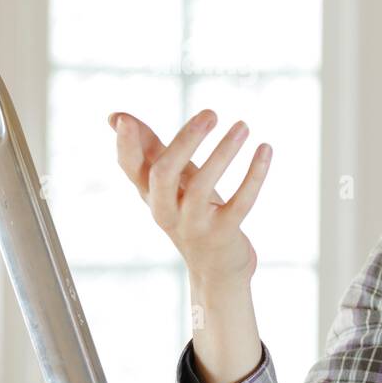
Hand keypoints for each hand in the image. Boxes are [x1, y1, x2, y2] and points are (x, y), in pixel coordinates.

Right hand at [108, 108, 272, 285]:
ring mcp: (194, 224)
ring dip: (224, 151)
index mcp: (151, 195)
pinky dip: (254, 174)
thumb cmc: (192, 215)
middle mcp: (166, 211)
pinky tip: (265, 149)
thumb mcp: (172, 183)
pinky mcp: (223, 234)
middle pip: (163, 173)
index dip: (124, 145)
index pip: (130, 168)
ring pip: (201, 186)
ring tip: (243, 126)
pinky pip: (241, 202)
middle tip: (211, 113)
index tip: (123, 120)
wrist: (217, 269)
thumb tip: (116, 117)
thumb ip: (150, 150)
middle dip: (185, 140)